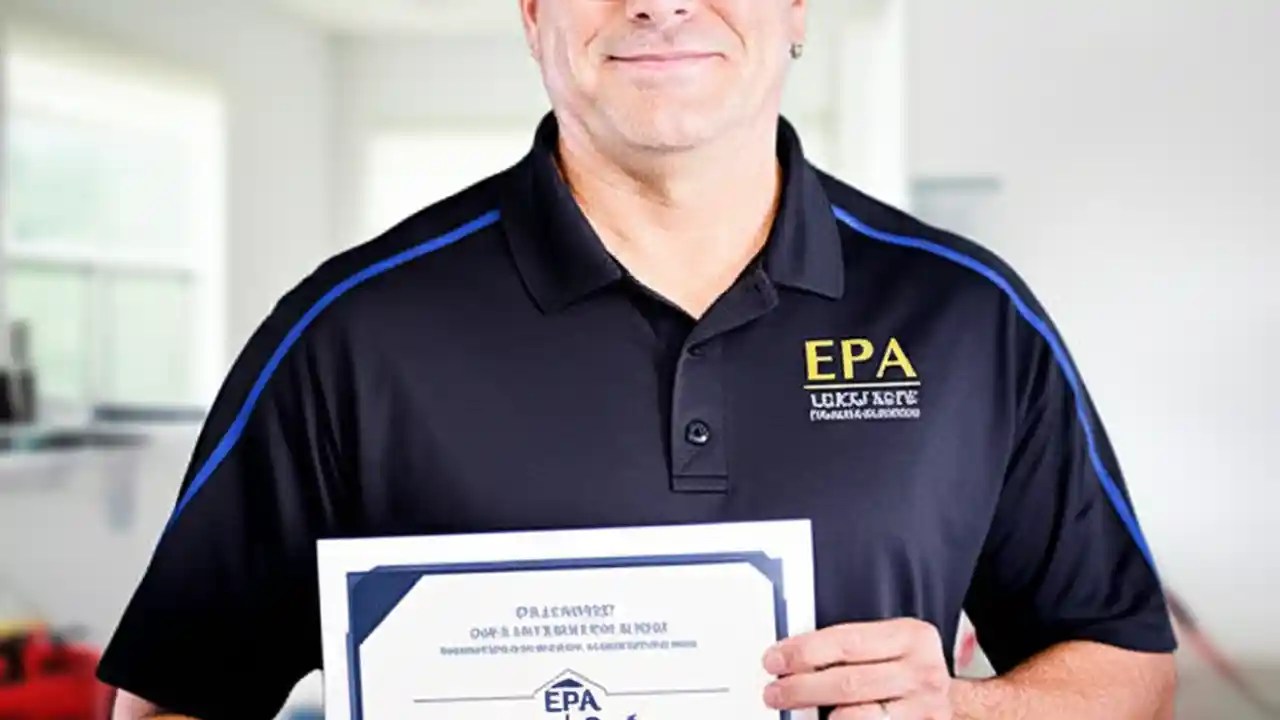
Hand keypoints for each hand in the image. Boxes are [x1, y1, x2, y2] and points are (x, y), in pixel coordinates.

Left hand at [761, 618, 952, 718]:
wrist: (963, 705)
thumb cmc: (914, 669)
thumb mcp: (895, 643)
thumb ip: (856, 645)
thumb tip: (797, 653)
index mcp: (911, 637)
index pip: (847, 641)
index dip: (805, 651)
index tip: (776, 659)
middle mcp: (921, 672)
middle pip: (848, 682)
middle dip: (802, 688)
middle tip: (774, 692)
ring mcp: (923, 708)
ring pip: (858, 716)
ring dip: (819, 716)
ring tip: (793, 710)